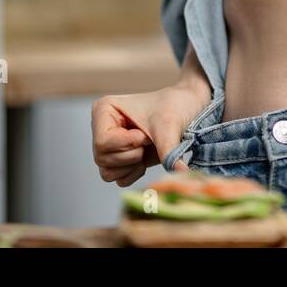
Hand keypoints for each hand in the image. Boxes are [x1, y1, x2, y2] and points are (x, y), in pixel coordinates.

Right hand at [90, 83, 209, 186]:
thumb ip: (168, 151)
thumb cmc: (174, 106)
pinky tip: (146, 158)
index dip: (127, 143)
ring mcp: (109, 146)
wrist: (185, 109)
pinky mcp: (119, 161)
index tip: (145, 134)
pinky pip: (119, 180)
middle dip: (132, 154)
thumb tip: (181, 173)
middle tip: (149, 140)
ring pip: (107, 173)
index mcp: (104, 110)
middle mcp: (101, 128)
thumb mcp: (169, 126)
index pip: (103, 141)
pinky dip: (134, 174)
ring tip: (147, 148)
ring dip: (132, 165)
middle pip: (102, 158)